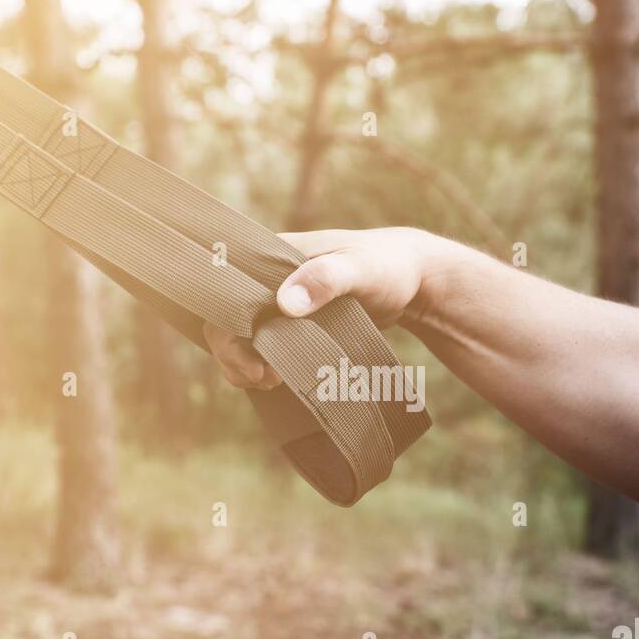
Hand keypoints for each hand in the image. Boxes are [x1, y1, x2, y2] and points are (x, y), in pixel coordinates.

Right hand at [203, 227, 449, 389]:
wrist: (412, 280)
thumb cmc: (386, 266)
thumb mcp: (359, 269)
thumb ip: (325, 280)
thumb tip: (285, 304)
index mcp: (271, 256)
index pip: (226, 293)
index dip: (226, 330)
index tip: (251, 361)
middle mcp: (267, 278)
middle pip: (227, 320)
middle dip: (234, 354)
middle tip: (263, 379)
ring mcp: (278, 300)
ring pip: (242, 336)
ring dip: (245, 363)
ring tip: (271, 383)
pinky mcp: (293, 321)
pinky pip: (264, 344)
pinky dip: (262, 364)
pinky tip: (277, 380)